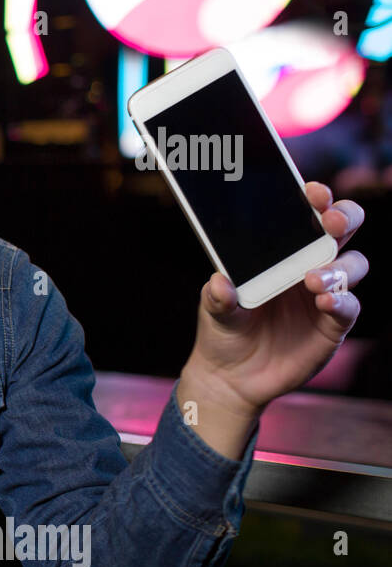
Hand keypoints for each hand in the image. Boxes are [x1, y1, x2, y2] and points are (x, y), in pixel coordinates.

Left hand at [183, 181, 368, 419]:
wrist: (231, 376)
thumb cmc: (224, 330)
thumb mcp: (213, 310)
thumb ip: (217, 296)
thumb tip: (220, 281)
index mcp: (280, 251)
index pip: (305, 215)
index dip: (314, 198)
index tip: (310, 191)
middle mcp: (309, 264)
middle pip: (342, 229)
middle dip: (344, 216)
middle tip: (331, 221)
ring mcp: (324, 293)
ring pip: (353, 264)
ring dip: (338, 266)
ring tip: (312, 280)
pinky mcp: (333, 323)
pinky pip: (350, 305)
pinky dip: (341, 300)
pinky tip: (324, 301)